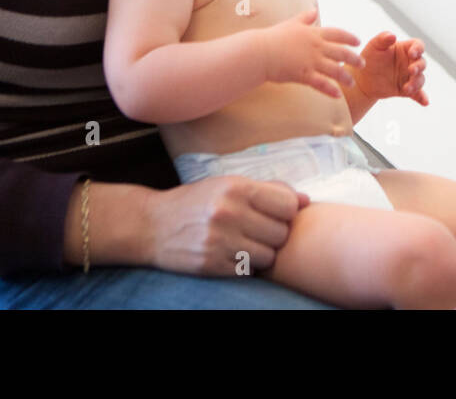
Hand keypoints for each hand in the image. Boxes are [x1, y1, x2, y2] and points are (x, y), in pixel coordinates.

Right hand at [141, 177, 311, 275]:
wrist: (151, 225)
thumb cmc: (196, 201)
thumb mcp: (228, 185)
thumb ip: (268, 190)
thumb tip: (305, 201)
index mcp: (236, 188)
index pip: (289, 205)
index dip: (286, 212)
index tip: (275, 214)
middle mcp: (228, 213)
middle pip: (281, 234)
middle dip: (274, 235)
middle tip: (257, 231)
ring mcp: (219, 241)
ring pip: (268, 257)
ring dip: (261, 254)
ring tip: (244, 244)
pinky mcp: (211, 265)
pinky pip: (248, 271)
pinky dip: (244, 266)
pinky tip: (230, 254)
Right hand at [261, 9, 363, 98]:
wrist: (259, 52)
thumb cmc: (273, 38)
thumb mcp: (290, 24)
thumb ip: (304, 18)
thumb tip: (313, 10)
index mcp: (313, 33)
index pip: (337, 34)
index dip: (349, 37)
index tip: (358, 42)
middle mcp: (316, 46)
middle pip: (341, 52)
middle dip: (354, 59)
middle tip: (362, 64)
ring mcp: (311, 61)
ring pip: (335, 70)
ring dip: (345, 77)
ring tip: (351, 83)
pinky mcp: (304, 74)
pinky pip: (321, 84)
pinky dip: (331, 90)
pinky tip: (338, 94)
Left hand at [353, 32, 428, 105]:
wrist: (362, 79)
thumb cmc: (369, 58)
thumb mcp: (374, 46)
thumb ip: (383, 38)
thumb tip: (393, 36)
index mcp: (405, 48)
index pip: (418, 46)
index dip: (418, 49)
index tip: (412, 53)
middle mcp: (410, 62)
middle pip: (422, 63)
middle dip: (419, 67)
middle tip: (411, 71)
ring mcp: (409, 77)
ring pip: (420, 79)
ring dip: (417, 83)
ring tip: (408, 88)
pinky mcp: (407, 90)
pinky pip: (417, 94)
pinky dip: (422, 98)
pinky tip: (425, 102)